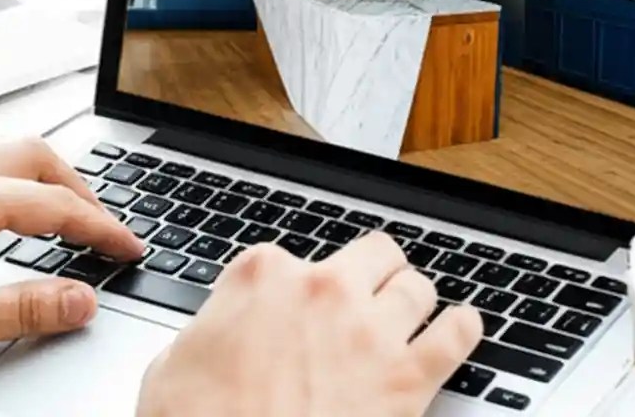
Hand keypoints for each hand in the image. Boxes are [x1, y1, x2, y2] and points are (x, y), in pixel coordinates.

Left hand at [0, 137, 142, 389]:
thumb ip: (24, 309)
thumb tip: (79, 299)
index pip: (55, 206)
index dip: (102, 230)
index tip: (127, 248)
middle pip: (34, 155)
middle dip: (80, 187)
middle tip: (102, 225)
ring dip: (42, 177)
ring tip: (62, 212)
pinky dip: (5, 180)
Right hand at [137, 233, 480, 416]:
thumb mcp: (171, 369)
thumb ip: (208, 333)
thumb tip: (218, 337)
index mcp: (263, 277)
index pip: (291, 258)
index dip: (295, 289)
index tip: (296, 310)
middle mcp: (322, 290)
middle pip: (373, 256)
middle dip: (371, 278)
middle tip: (365, 303)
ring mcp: (370, 331)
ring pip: (418, 287)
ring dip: (414, 303)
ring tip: (408, 320)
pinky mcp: (407, 378)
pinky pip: (458, 335)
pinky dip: (463, 330)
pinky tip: (459, 332)